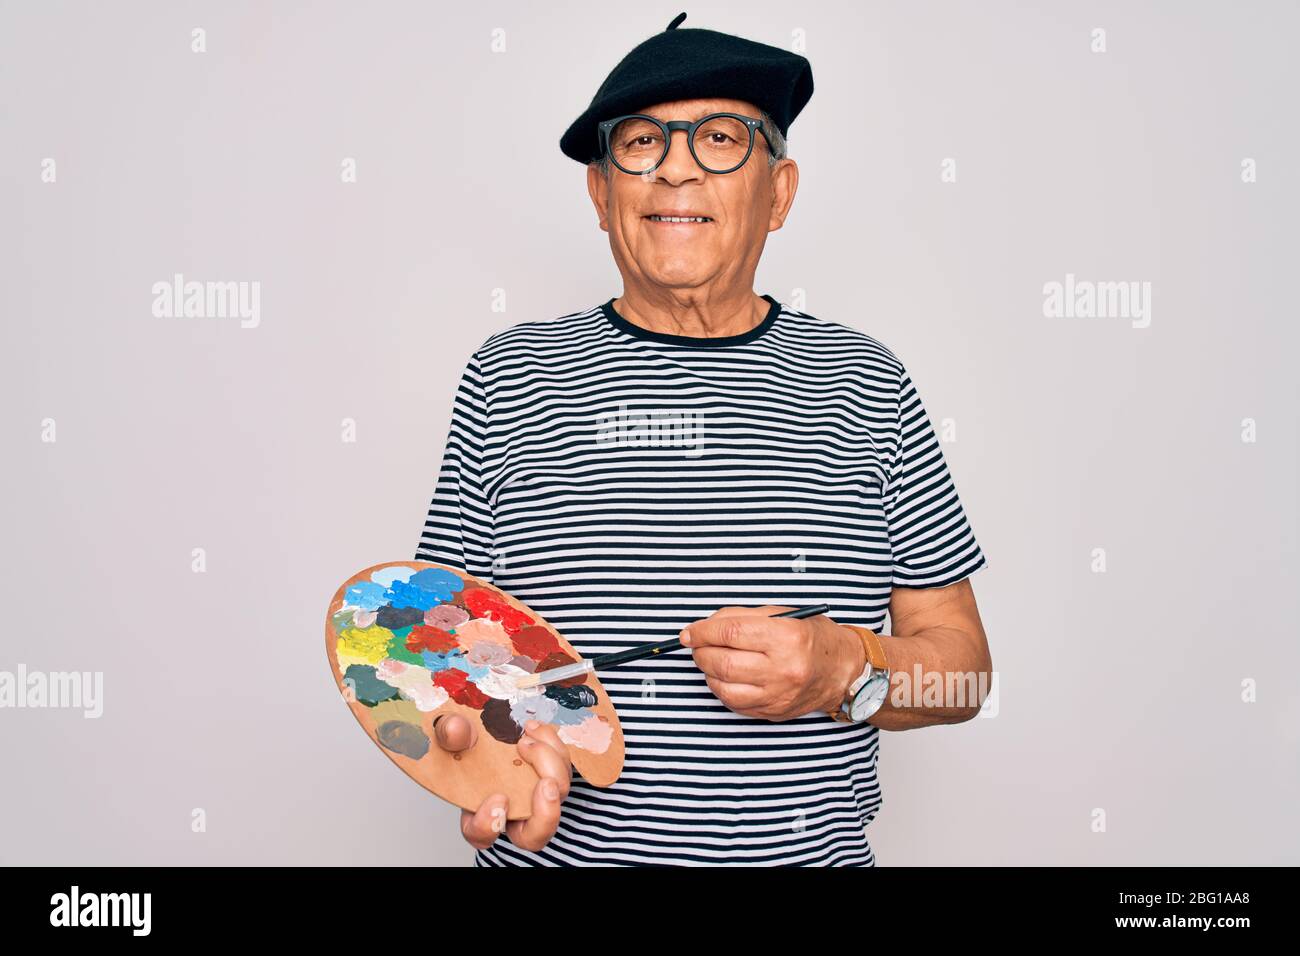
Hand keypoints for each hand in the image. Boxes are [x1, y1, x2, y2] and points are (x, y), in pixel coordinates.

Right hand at [433, 713, 572, 851]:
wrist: (482, 732)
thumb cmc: (463, 742)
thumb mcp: (447, 736)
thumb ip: (448, 734)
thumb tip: (457, 729)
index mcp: (479, 816)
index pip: (484, 835)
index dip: (490, 825)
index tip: (498, 800)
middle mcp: (511, 814)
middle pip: (535, 832)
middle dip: (546, 811)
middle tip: (544, 783)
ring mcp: (533, 795)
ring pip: (557, 795)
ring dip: (551, 766)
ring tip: (528, 738)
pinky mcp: (549, 773)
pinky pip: (561, 765)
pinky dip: (552, 745)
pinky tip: (533, 728)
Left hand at [680, 606, 866, 720]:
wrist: (843, 671)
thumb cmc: (812, 638)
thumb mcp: (783, 614)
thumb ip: (742, 617)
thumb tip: (705, 626)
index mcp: (786, 637)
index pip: (731, 632)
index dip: (702, 631)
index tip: (689, 632)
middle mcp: (783, 668)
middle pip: (723, 662)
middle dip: (701, 652)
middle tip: (697, 645)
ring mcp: (778, 694)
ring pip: (724, 687)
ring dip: (708, 672)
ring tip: (711, 660)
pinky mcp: (773, 711)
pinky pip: (734, 703)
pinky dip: (721, 688)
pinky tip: (725, 677)